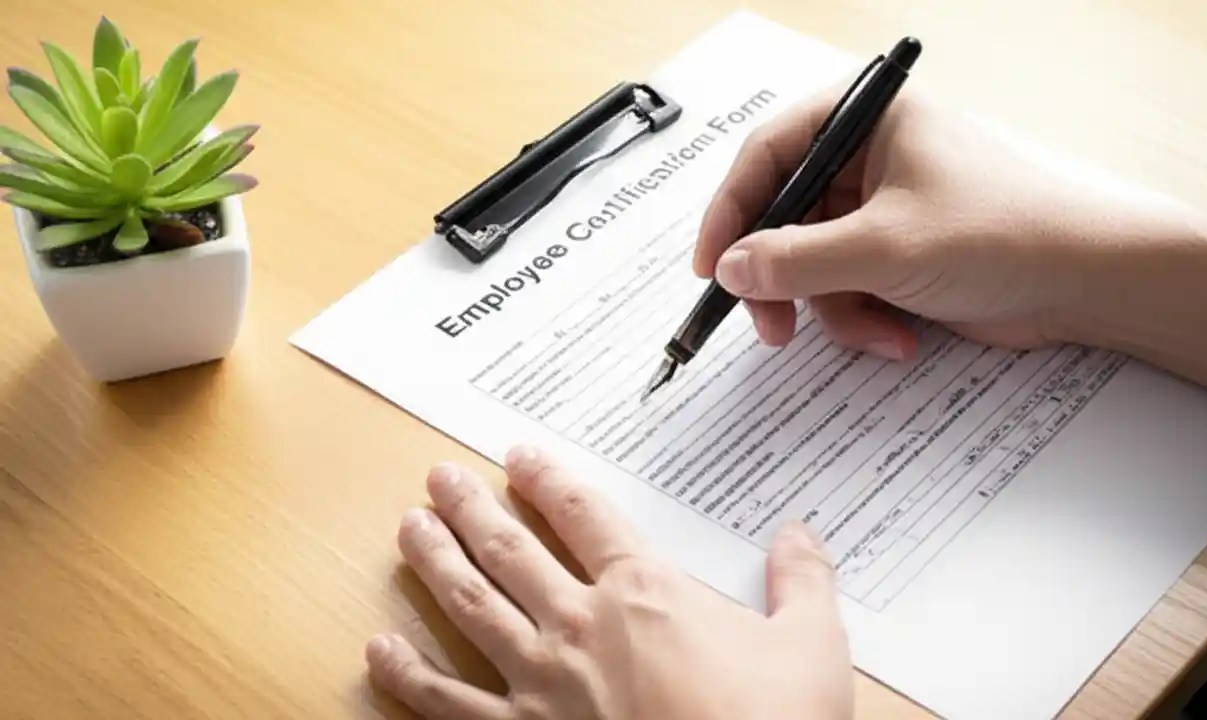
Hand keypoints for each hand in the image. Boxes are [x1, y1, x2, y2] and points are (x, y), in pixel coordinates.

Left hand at [365, 445, 853, 719]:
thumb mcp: (811, 646)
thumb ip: (804, 581)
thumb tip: (802, 534)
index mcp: (644, 593)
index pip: (583, 514)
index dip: (548, 477)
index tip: (520, 456)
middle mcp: (580, 626)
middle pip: (509, 548)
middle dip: (469, 506)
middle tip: (438, 477)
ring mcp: (543, 684)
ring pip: (471, 607)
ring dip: (435, 562)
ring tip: (408, 528)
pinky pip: (450, 706)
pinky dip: (410, 677)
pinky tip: (382, 651)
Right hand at [693, 84, 1197, 359]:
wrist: (1090, 283)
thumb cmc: (1004, 233)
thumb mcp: (886, 247)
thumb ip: (796, 260)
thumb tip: (729, 270)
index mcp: (866, 119)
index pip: (767, 155)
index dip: (730, 214)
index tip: (711, 269)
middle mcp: (868, 155)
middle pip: (782, 216)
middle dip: (782, 279)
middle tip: (772, 327)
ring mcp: (882, 207)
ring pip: (811, 262)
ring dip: (833, 309)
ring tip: (875, 333)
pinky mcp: (896, 253)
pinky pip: (846, 287)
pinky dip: (863, 318)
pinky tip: (900, 336)